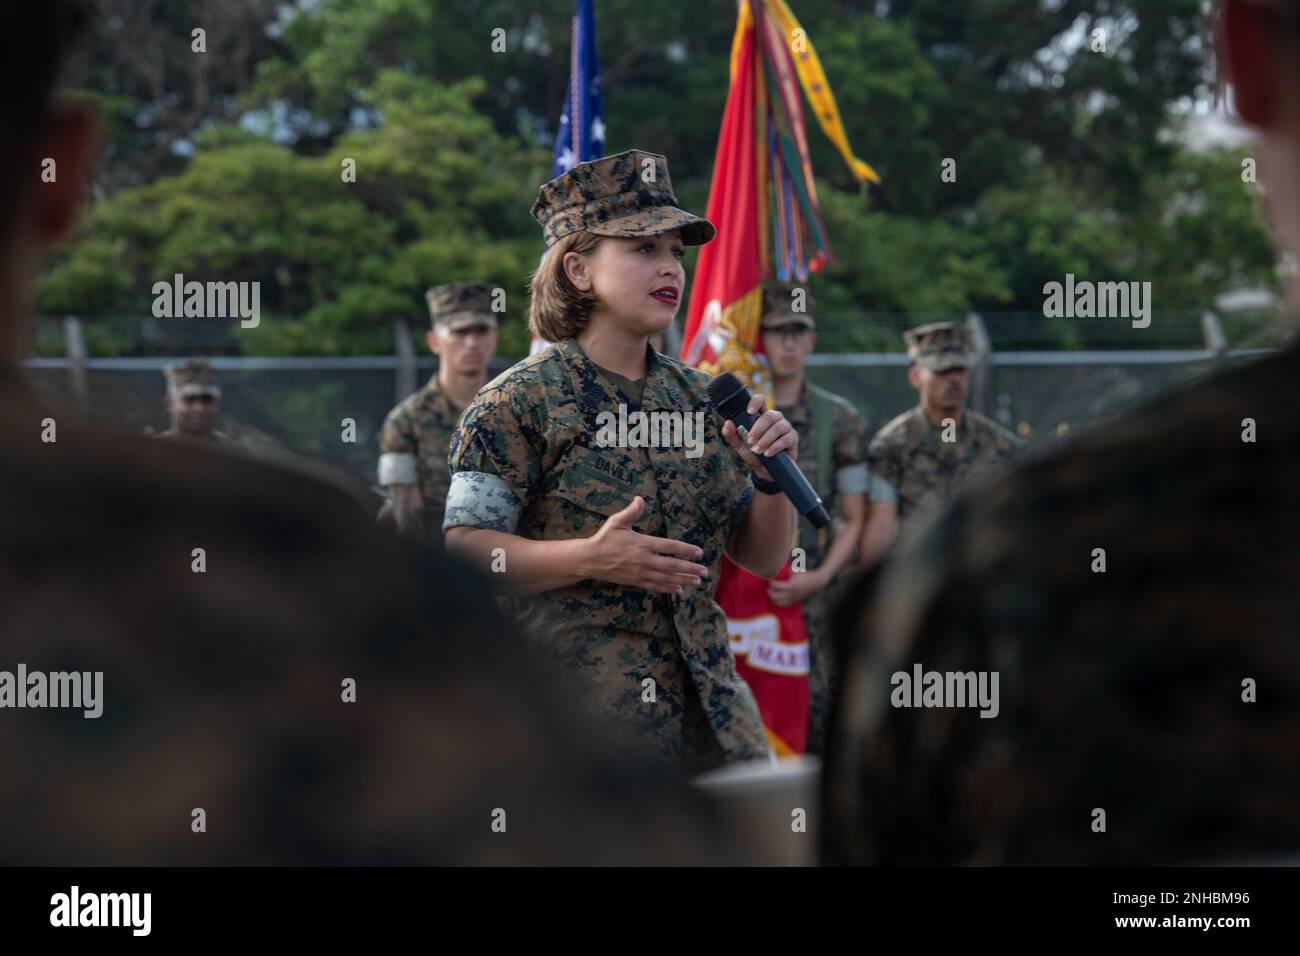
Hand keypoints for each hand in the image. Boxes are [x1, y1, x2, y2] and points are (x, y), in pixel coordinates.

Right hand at [582, 496, 710, 594]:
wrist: (590, 560)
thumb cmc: (604, 538)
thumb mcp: (616, 522)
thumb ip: (631, 511)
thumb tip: (640, 498)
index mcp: (643, 543)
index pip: (670, 546)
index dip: (686, 550)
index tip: (699, 553)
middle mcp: (645, 560)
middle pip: (672, 565)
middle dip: (690, 569)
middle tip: (705, 572)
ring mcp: (641, 572)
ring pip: (666, 578)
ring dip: (683, 580)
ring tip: (697, 582)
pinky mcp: (635, 581)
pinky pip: (655, 586)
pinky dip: (667, 588)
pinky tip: (678, 589)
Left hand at [720, 393, 796, 482]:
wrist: (766, 471)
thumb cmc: (753, 454)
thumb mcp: (740, 445)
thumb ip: (732, 434)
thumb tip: (728, 423)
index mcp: (761, 415)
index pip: (761, 400)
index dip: (755, 402)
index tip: (748, 412)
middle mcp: (775, 418)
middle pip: (769, 416)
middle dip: (758, 429)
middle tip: (750, 441)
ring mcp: (785, 427)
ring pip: (777, 427)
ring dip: (765, 440)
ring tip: (757, 450)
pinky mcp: (792, 437)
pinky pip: (785, 439)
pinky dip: (774, 447)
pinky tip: (767, 454)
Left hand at [767, 569, 823, 606]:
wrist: (815, 583)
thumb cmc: (803, 574)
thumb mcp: (794, 570)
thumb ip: (785, 569)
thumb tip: (774, 566)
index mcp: (791, 585)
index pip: (775, 585)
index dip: (770, 582)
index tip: (770, 578)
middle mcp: (791, 594)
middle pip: (774, 595)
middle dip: (769, 590)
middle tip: (769, 586)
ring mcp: (792, 599)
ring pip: (777, 602)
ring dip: (772, 597)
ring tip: (772, 591)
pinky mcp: (794, 602)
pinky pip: (782, 605)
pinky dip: (777, 602)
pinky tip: (776, 597)